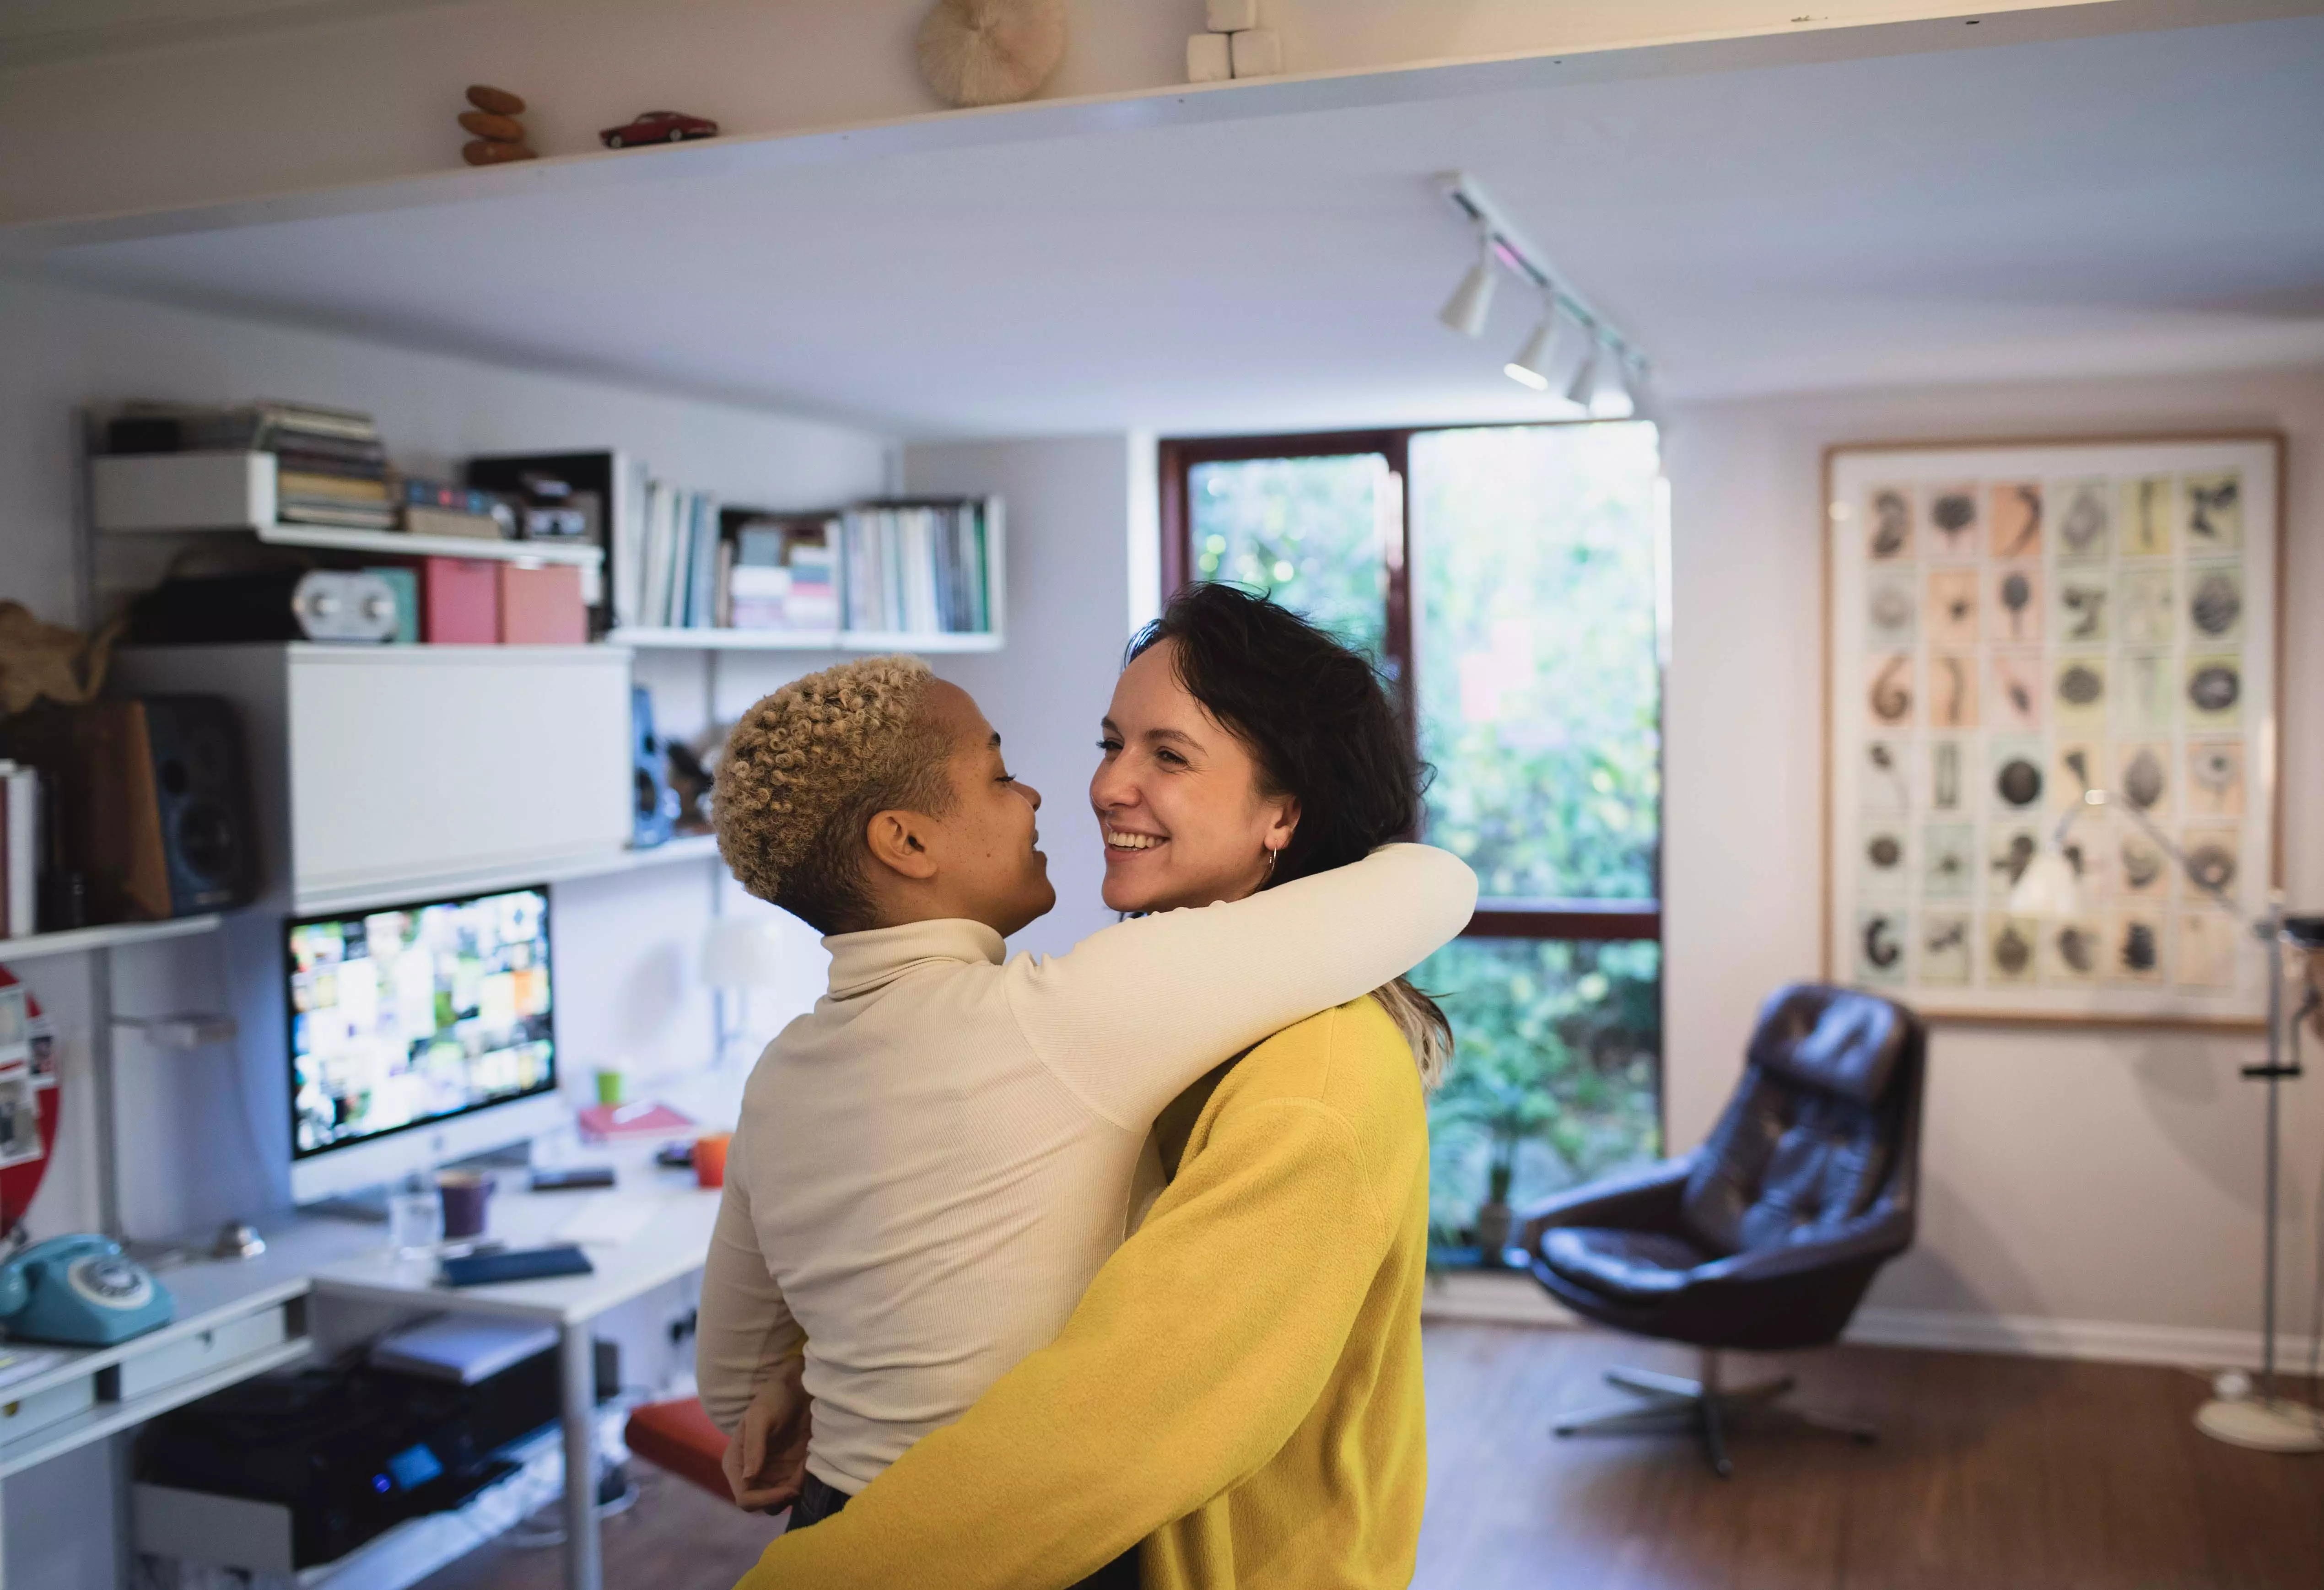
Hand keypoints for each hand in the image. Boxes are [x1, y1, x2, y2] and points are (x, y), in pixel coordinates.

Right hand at [723, 1357, 810, 1512]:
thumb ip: (754, 1446)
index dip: (764, 1500)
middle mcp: (751, 1475)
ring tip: (804, 1466)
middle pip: (762, 1505)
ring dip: (794, 1490)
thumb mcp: (761, 1417)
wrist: (798, 1389)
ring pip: (780, 1502)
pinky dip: (803, 1483)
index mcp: (735, 1464)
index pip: (744, 1497)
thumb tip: (748, 1478)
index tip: (788, 1489)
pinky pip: (794, 1490)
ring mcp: (771, 1476)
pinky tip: (808, 1462)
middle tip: (800, 1477)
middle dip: (782, 1496)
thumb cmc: (774, 1398)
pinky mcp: (788, 1473)